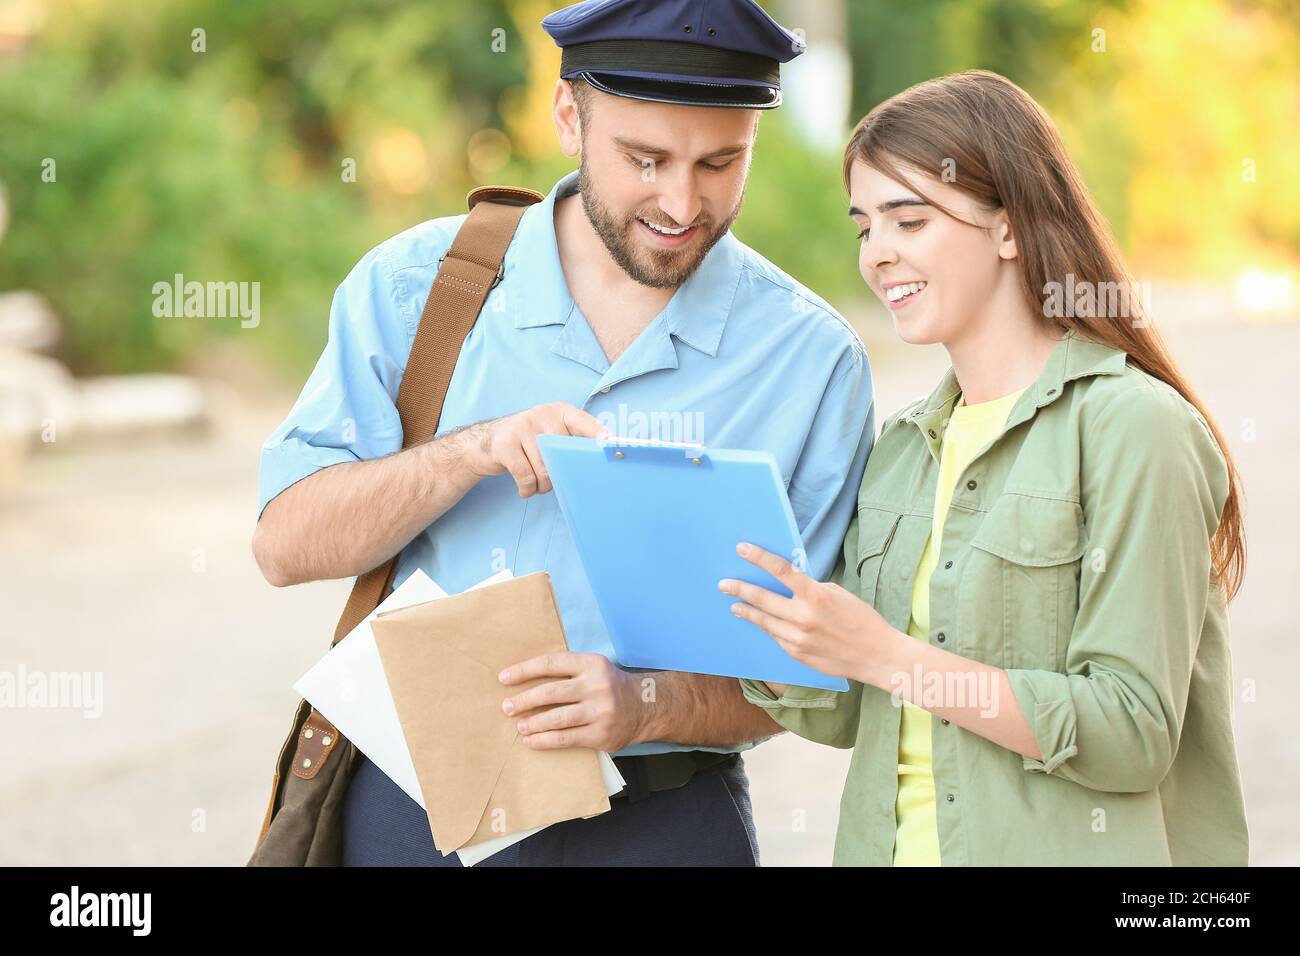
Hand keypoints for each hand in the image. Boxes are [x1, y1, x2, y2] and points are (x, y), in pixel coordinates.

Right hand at [466, 401, 610, 496]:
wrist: (484, 442)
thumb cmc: (526, 442)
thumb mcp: (548, 432)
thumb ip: (569, 440)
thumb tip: (594, 462)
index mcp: (558, 411)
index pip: (583, 422)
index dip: (597, 434)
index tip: (610, 443)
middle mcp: (541, 414)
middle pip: (563, 455)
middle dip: (559, 475)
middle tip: (551, 480)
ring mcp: (521, 427)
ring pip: (545, 470)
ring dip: (542, 486)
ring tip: (536, 483)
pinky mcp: (504, 444)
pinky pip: (526, 477)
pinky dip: (527, 489)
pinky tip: (525, 489)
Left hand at [498, 651, 647, 750]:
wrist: (645, 707)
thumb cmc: (609, 686)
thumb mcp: (593, 668)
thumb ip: (567, 669)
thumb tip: (525, 678)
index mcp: (591, 664)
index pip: (552, 663)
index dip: (525, 670)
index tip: (504, 678)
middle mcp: (596, 686)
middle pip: (551, 692)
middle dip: (525, 700)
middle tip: (507, 707)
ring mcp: (599, 711)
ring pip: (557, 718)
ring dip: (533, 723)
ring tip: (519, 726)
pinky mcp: (600, 734)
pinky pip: (565, 738)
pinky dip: (544, 740)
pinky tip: (531, 740)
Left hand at [719, 541, 901, 686]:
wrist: (876, 655)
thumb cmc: (861, 619)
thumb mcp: (838, 594)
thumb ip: (810, 589)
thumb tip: (788, 584)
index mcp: (816, 595)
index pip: (781, 570)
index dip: (759, 557)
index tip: (742, 549)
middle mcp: (803, 616)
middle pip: (762, 598)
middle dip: (740, 589)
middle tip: (724, 584)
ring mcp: (798, 638)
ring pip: (764, 621)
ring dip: (746, 611)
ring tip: (735, 604)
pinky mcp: (797, 654)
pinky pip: (776, 637)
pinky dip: (767, 627)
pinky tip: (760, 622)